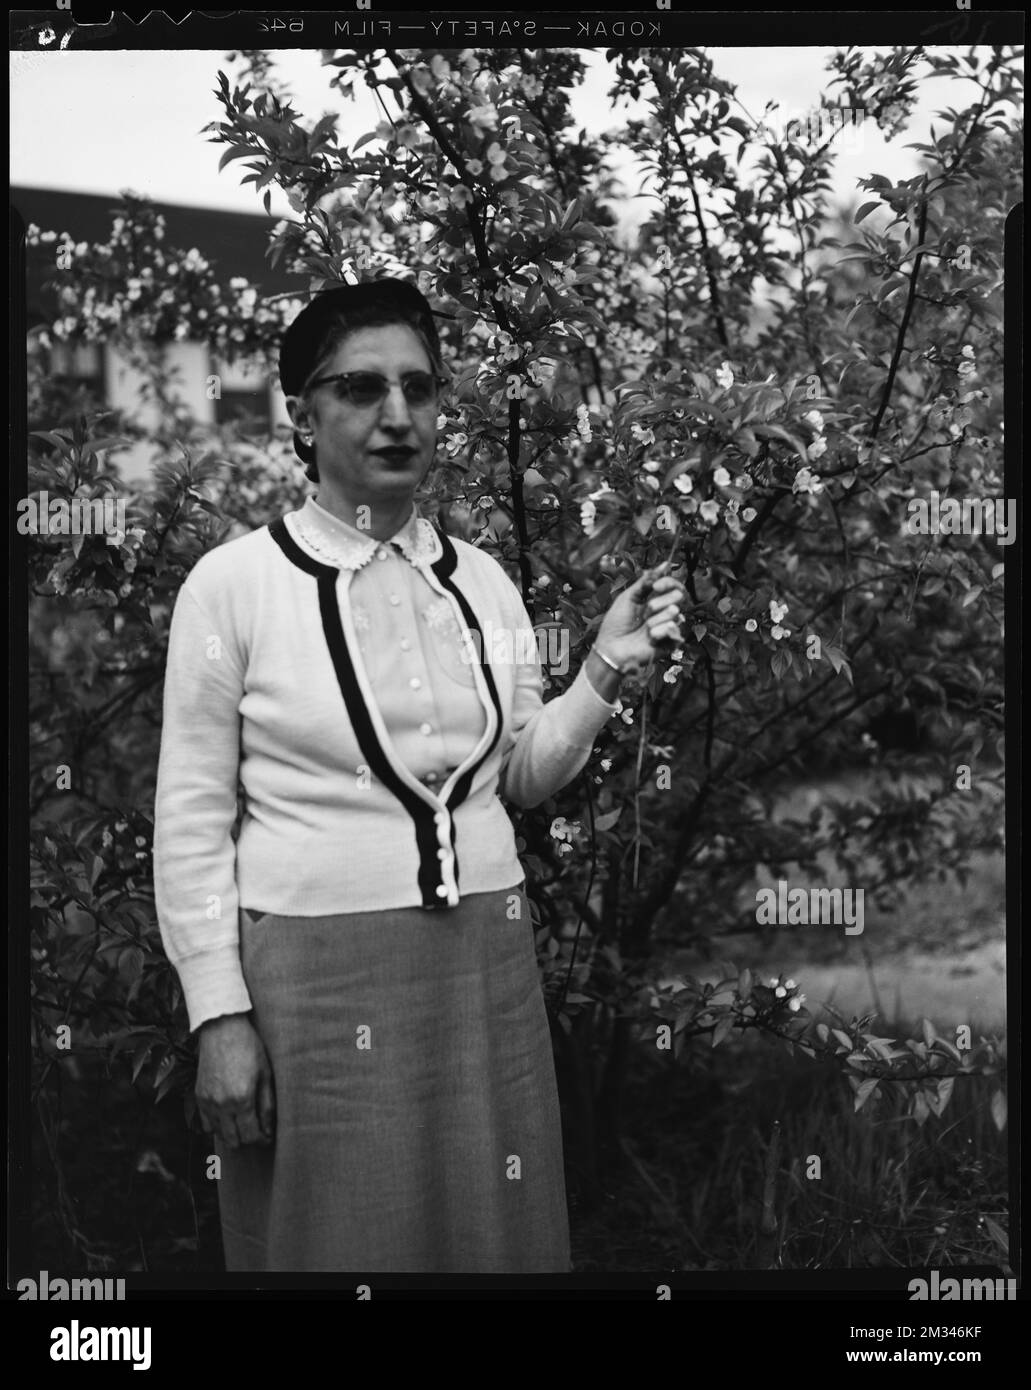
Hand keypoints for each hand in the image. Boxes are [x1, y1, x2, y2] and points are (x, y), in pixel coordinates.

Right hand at [195, 1013, 274, 1148]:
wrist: (222, 1027)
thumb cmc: (249, 1046)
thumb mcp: (265, 1074)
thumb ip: (267, 1105)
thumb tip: (268, 1130)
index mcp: (241, 1099)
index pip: (251, 1136)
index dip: (261, 1140)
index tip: (268, 1136)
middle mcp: (221, 1104)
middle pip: (234, 1141)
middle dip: (248, 1139)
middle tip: (258, 1130)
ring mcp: (207, 1101)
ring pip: (219, 1134)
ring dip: (232, 1132)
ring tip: (244, 1120)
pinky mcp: (199, 1095)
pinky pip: (206, 1123)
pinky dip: (217, 1124)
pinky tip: (228, 1114)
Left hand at [594, 569, 687, 676]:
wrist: (611, 648)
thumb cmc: (616, 623)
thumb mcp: (628, 597)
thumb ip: (646, 581)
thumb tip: (665, 564)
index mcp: (654, 600)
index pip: (673, 585)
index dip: (668, 582)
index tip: (655, 586)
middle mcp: (663, 612)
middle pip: (679, 596)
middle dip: (662, 601)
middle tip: (648, 610)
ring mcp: (668, 626)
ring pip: (675, 612)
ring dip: (656, 618)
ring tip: (644, 628)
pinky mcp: (670, 642)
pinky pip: (674, 629)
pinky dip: (659, 631)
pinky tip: (649, 637)